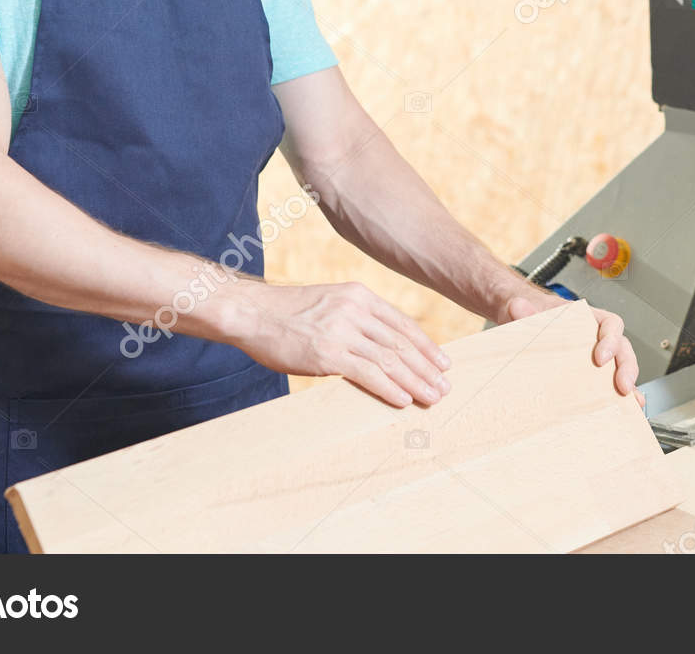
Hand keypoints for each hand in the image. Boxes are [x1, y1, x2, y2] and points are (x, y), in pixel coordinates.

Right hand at [226, 281, 451, 407]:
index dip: (426, 346)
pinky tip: (402, 399)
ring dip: (414, 381)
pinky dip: (388, 388)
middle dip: (426, 367)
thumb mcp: (329, 303)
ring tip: (430, 397)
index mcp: (359, 296)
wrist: (250, 312)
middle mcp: (355, 310)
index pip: (403, 324)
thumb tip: (383, 347)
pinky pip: (366, 373)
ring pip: (388, 359)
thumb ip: (356, 319)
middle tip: (444, 386)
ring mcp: (341, 330)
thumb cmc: (288, 313)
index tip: (443, 363)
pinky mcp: (326, 353)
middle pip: (401, 342)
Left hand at [503, 290, 643, 409]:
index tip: (601, 357)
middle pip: (623, 349)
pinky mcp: (592, 376)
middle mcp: (598, 337)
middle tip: (623, 385)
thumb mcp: (527, 310)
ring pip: (622, 368)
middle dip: (627, 368)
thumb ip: (525, 310)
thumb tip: (517, 307)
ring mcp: (598, 358)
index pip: (611, 324)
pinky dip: (620, 398)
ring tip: (632, 402)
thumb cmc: (533, 316)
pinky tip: (623, 410)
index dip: (611, 340)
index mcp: (589, 318)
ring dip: (629, 386)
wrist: (523, 324)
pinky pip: (610, 385)